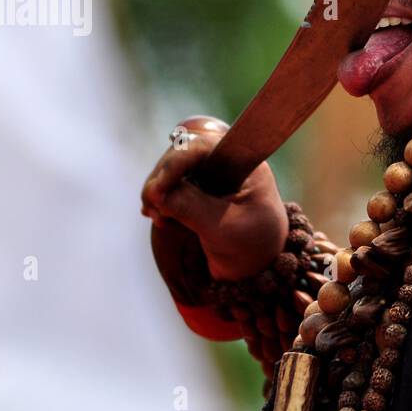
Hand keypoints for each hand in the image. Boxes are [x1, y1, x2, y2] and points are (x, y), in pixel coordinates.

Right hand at [141, 115, 289, 285]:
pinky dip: (159, 198)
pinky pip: (170, 183)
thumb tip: (155, 193)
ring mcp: (210, 171)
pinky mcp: (197, 186)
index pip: (203, 147)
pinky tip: (158, 216)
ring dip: (157, 191)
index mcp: (243, 163)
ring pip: (171, 168)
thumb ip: (192, 209)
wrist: (259, 263)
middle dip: (161, 180)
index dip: (176, 163)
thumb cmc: (252, 244)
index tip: (158, 190)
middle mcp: (226, 160)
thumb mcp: (224, 229)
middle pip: (181, 154)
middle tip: (152, 209)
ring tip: (157, 217)